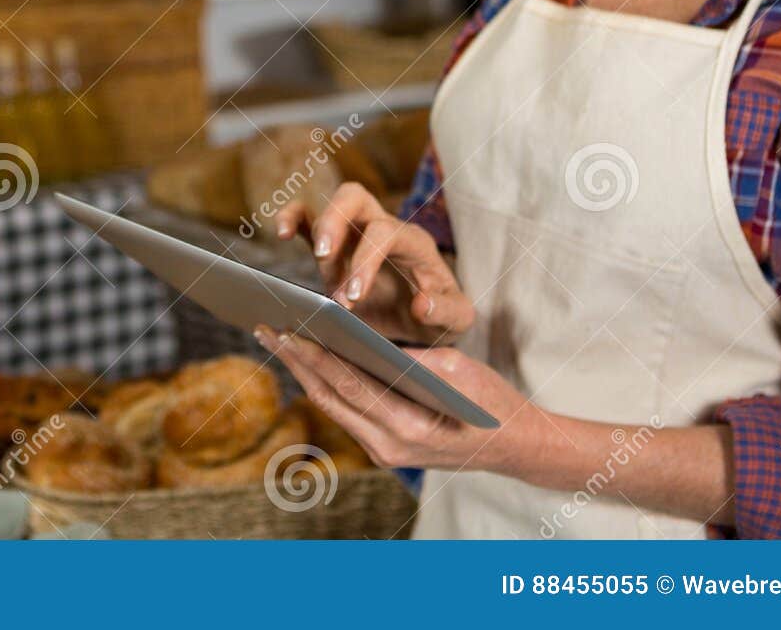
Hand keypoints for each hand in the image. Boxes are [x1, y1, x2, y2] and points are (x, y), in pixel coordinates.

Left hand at [256, 326, 545, 473]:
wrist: (515, 446)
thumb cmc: (490, 401)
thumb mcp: (455, 368)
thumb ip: (407, 357)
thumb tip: (359, 336)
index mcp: (407, 426)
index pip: (347, 384)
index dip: (312, 355)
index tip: (285, 327)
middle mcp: (387, 446)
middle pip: (328, 398)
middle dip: (294, 360)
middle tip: (265, 327)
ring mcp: (383, 452)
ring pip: (331, 407)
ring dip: (303, 372)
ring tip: (277, 338)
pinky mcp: (383, 448)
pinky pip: (345, 413)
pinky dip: (325, 384)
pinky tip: (308, 359)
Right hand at [277, 182, 473, 343]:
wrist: (423, 322)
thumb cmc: (440, 317)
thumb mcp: (457, 321)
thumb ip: (449, 312)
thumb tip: (421, 303)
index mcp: (414, 243)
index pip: (384, 233)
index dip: (365, 260)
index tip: (352, 298)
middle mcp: (383, 228)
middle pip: (355, 197)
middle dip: (335, 223)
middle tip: (324, 259)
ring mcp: (356, 234)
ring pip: (330, 205)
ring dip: (317, 230)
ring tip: (315, 259)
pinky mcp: (335, 247)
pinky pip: (308, 218)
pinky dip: (291, 218)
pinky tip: (281, 234)